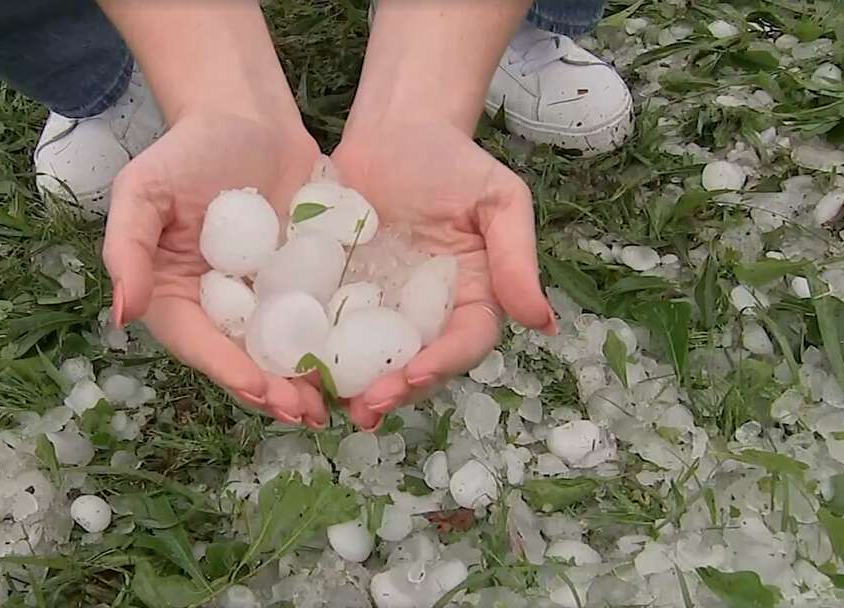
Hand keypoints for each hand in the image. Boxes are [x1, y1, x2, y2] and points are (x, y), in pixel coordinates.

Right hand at [102, 111, 328, 428]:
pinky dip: (339, 344)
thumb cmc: (187, 150)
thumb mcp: (143, 191)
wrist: (246, 116)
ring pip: (287, 352)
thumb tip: (122, 314)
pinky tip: (364, 363)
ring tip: (335, 403)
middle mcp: (222, 309)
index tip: (259, 391)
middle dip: (275, 392)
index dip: (229, 372)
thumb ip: (127, 248)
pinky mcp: (305, 284)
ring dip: (309, 382)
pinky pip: (321, 319)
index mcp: (178, 297)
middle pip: (247, 361)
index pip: (202, 345)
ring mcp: (267, 300)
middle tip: (307, 413)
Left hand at [330, 121, 556, 429]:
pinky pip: (329, 331)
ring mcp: (381, 309)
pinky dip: (318, 353)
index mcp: (472, 298)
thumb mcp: (499, 200)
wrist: (394, 129)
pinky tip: (298, 368)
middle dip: (394, 391)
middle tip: (366, 408)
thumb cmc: (453, 160)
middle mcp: (427, 314)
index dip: (443, 364)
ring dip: (353, 387)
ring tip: (330, 404)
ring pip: (371, 360)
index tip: (415, 375)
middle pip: (416, 365)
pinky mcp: (339, 296)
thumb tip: (545, 324)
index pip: (464, 343)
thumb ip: (516, 259)